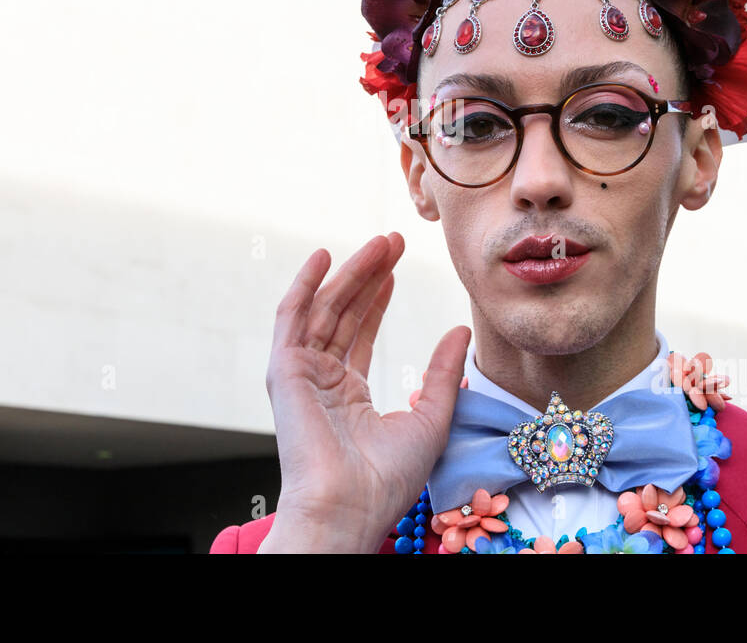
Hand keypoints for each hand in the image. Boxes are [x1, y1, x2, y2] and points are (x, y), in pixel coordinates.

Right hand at [258, 232, 469, 552]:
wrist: (350, 506)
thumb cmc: (387, 479)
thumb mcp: (431, 417)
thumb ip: (442, 372)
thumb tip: (461, 331)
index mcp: (348, 395)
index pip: (360, 332)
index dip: (379, 296)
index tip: (398, 266)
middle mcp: (321, 380)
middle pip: (344, 312)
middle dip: (369, 275)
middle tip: (393, 241)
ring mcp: (301, 374)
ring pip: (325, 308)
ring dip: (350, 272)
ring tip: (380, 243)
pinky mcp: (286, 371)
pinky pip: (292, 317)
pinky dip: (305, 284)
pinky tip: (324, 256)